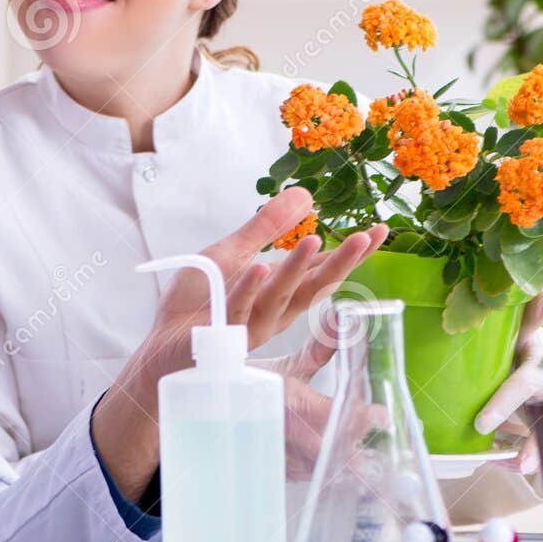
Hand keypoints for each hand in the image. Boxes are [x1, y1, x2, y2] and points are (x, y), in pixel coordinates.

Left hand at [93, 187, 386, 497]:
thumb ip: (264, 228)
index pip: (322, 272)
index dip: (350, 253)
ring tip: (314, 240)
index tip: (379, 231)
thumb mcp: (230, 254)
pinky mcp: (220, 334)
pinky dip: (248, 289)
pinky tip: (260, 267)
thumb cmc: (199, 303)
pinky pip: (236, 310)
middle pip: (312, 287)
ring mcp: (247, 325)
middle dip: (340, 262)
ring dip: (296, 269)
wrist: (163, 345)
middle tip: (366, 237)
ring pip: (278, 297)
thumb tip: (305, 195)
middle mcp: (272, 312)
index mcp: (279, 294)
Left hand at [472, 284, 542, 474]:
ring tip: (515, 473)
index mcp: (538, 368)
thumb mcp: (525, 329)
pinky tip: (499, 464)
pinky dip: (517, 457)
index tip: (481, 423)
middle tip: (520, 465)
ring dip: (529, 456)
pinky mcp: (538, 427)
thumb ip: (532, 314)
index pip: (523, 386)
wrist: (533, 359)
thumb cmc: (523, 345)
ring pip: (542, 438)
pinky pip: (530, 446)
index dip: (504, 404)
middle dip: (534, 446)